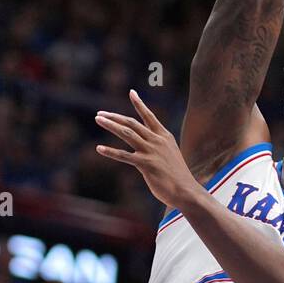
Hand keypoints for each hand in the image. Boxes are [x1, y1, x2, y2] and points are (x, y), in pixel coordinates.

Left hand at [95, 90, 200, 209]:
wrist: (186, 190)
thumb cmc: (177, 176)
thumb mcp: (170, 155)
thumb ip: (158, 147)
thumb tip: (146, 144)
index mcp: (164, 136)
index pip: (149, 116)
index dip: (139, 104)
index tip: (131, 92)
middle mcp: (157, 140)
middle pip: (132, 123)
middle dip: (115, 116)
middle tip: (100, 113)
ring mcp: (151, 151)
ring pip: (127, 133)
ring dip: (110, 125)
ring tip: (98, 119)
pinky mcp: (146, 164)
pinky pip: (124, 155)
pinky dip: (110, 151)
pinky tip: (99, 148)